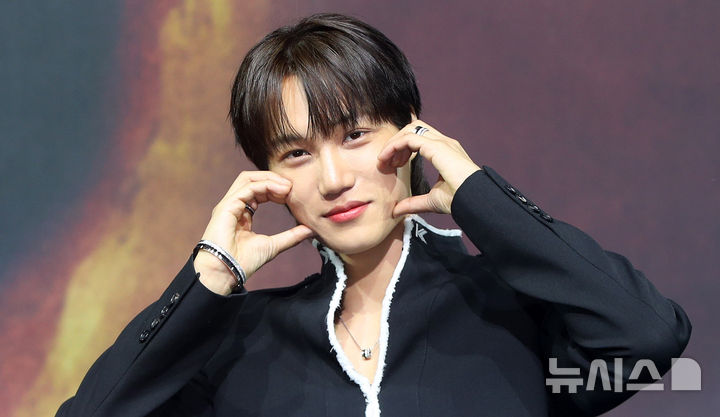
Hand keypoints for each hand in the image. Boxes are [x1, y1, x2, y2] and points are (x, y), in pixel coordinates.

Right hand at [195, 171, 313, 294]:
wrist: (226, 272)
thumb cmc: (244, 262)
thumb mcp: (273, 246)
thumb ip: (290, 236)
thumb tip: (309, 230)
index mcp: (242, 213)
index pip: (258, 191)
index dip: (275, 189)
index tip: (292, 194)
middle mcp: (233, 206)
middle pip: (252, 179)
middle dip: (273, 179)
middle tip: (291, 187)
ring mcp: (228, 204)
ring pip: (247, 179)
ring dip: (269, 179)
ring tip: (287, 187)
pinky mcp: (226, 206)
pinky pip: (247, 188)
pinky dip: (265, 185)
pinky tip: (280, 191)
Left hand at [377, 119, 481, 216]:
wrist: (475, 201)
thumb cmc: (460, 200)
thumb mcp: (431, 201)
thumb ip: (413, 203)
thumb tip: (396, 210)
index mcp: (445, 151)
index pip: (419, 138)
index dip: (402, 148)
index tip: (393, 166)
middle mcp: (444, 143)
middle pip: (413, 128)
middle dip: (396, 142)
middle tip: (386, 162)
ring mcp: (441, 143)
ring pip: (410, 129)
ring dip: (393, 142)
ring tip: (384, 160)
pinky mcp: (437, 147)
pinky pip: (409, 138)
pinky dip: (394, 146)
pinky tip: (387, 159)